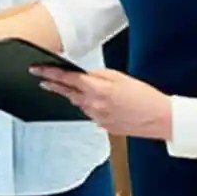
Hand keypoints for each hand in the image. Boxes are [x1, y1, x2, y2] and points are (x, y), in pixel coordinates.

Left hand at [32, 66, 172, 139]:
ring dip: (77, 96)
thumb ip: (97, 75)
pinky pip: (91, 113)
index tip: (35, 69)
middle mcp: (93, 104)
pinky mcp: (103, 126)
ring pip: (79, 104)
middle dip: (54, 85)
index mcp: (96, 89)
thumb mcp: (119, 77)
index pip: (65, 79)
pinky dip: (92, 106)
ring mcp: (97, 117)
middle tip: (42, 80)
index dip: (48, 73)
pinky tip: (103, 103)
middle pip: (67, 92)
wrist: (161, 118)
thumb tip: (82, 76)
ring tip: (83, 89)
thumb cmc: (144, 95)